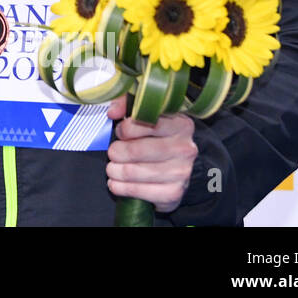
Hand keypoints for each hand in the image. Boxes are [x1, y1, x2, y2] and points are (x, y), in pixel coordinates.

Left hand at [105, 96, 197, 212]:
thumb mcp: (148, 116)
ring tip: (112, 168)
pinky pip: (137, 191)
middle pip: (135, 150)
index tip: (121, 132)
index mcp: (180, 124)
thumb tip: (113, 111)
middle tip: (113, 152)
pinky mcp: (173, 193)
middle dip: (116, 152)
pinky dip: (120, 187)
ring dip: (114, 170)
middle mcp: (185, 148)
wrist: (178, 169)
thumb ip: (127, 105)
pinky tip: (117, 183)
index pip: (145, 121)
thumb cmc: (157, 139)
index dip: (126, 127)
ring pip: (132, 171)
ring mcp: (181, 172)